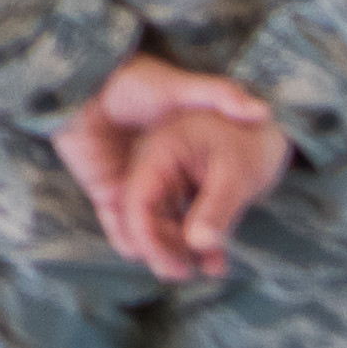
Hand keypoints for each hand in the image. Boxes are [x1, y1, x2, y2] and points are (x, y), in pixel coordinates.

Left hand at [49, 54, 283, 279]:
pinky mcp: (102, 188)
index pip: (202, 198)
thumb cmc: (131, 79)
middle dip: (189, 248)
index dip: (214, 221)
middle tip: (206, 268)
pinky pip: (117, 222)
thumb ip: (217, 94)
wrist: (83, 80)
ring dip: (161, 250)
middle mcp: (158, 176)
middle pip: (177, 221)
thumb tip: (263, 111)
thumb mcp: (178, 86)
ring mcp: (129, 183)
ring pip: (150, 229)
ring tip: (176, 268)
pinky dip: (126, 239)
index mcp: (179, 156)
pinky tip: (138, 250)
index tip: (223, 246)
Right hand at [112, 107, 295, 279]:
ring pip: (159, 221)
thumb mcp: (238, 175)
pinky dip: (194, 242)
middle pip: (142, 213)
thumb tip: (196, 246)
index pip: (136, 199)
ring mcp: (169, 178)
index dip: (146, 237)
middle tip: (187, 275)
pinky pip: (180, 221)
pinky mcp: (184, 191)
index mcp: (159, 151)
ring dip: (178, 249)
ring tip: (210, 268)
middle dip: (160, 249)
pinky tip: (215, 261)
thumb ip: (217, 209)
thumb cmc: (252, 142)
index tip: (173, 268)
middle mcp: (156, 165)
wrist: (271, 131)